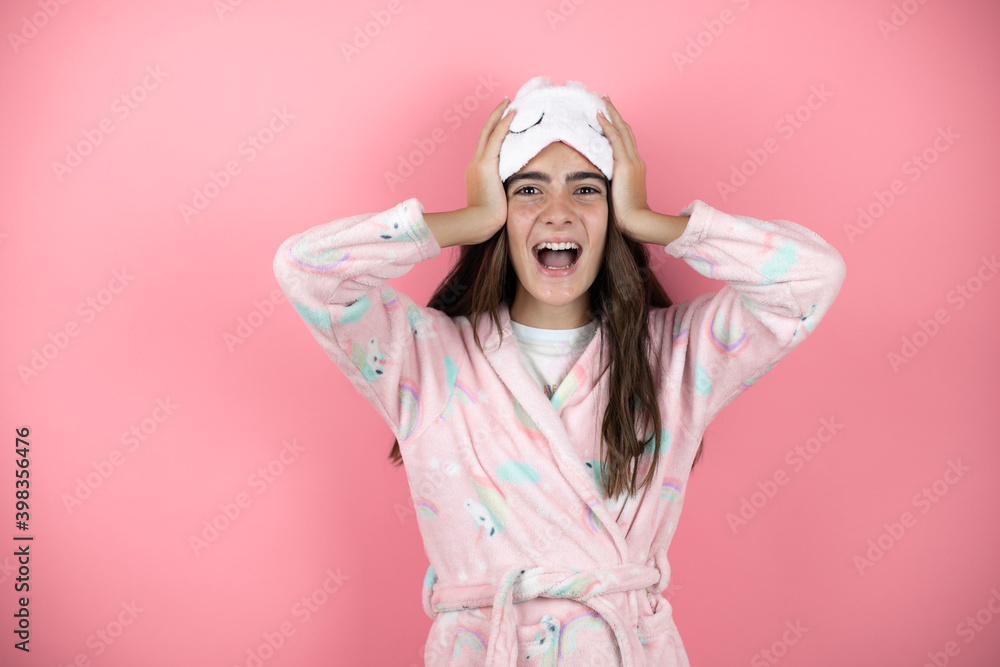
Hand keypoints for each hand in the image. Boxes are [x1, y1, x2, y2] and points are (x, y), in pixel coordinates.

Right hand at [463, 97, 517, 243]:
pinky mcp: (485, 165)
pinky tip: (512, 114)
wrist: (478, 224)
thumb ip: (502, 192)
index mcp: (476, 173)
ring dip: (499, 115)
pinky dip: (504, 125)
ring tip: (509, 102)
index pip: (486, 147)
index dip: (494, 132)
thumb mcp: (495, 202)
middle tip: (505, 103)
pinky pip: (496, 139)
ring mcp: (479, 163)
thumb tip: (514, 192)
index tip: (503, 122)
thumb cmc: (487, 219)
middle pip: (484, 134)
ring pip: (489, 132)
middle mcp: (475, 164)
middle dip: (495, 117)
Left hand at [595, 96, 652, 240]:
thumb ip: (611, 184)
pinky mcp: (626, 165)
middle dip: (615, 114)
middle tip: (605, 99)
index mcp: (635, 167)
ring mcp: (632, 161)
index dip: (618, 127)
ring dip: (612, 114)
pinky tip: (599, 116)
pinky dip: (608, 126)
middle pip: (626, 131)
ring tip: (602, 100)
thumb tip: (596, 182)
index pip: (626, 142)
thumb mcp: (618, 194)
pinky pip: (615, 140)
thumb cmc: (626, 214)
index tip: (608, 116)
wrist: (637, 220)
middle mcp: (636, 160)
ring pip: (622, 130)